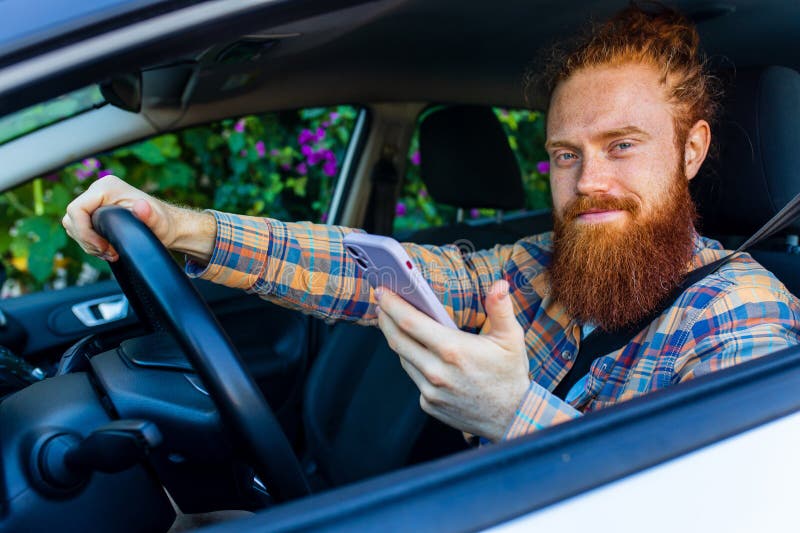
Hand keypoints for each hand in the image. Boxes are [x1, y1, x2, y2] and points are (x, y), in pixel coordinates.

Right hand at [62, 175, 214, 262]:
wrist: (167, 226)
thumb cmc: (164, 224)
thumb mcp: (159, 222)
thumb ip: (150, 215)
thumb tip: (141, 207)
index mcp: (107, 187)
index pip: (76, 209)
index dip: (84, 232)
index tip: (102, 247)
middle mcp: (98, 190)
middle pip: (72, 219)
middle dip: (87, 240)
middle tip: (108, 253)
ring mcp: (95, 200)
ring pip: (74, 225)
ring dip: (88, 243)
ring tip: (110, 253)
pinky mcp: (95, 211)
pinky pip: (80, 228)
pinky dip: (90, 242)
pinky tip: (107, 250)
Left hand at [376, 280, 529, 441]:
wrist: (512, 418)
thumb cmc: (510, 374)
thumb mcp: (511, 338)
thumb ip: (501, 308)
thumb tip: (499, 283)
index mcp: (453, 350)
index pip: (410, 322)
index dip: (392, 305)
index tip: (382, 291)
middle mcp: (437, 372)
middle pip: (397, 339)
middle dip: (385, 318)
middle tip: (381, 302)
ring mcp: (430, 390)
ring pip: (403, 358)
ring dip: (396, 338)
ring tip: (394, 321)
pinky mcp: (429, 404)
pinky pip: (414, 377)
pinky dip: (413, 361)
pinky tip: (416, 350)